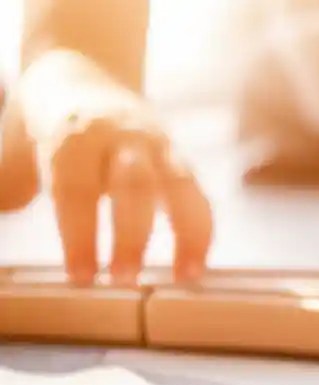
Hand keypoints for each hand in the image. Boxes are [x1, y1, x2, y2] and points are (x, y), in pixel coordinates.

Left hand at [14, 50, 211, 284]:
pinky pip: (196, 193)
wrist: (80, 73)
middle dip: (132, 235)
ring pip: (177, 186)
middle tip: (125, 280)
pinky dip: (201, 231)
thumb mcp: (15, 153)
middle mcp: (120, 135)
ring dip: (185, 234)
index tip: (82, 278)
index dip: (80, 235)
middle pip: (133, 185)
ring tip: (184, 277)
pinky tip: (196, 265)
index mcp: (72, 134)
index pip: (76, 189)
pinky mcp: (179, 156)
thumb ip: (6, 191)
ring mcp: (155, 144)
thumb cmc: (45, 129)